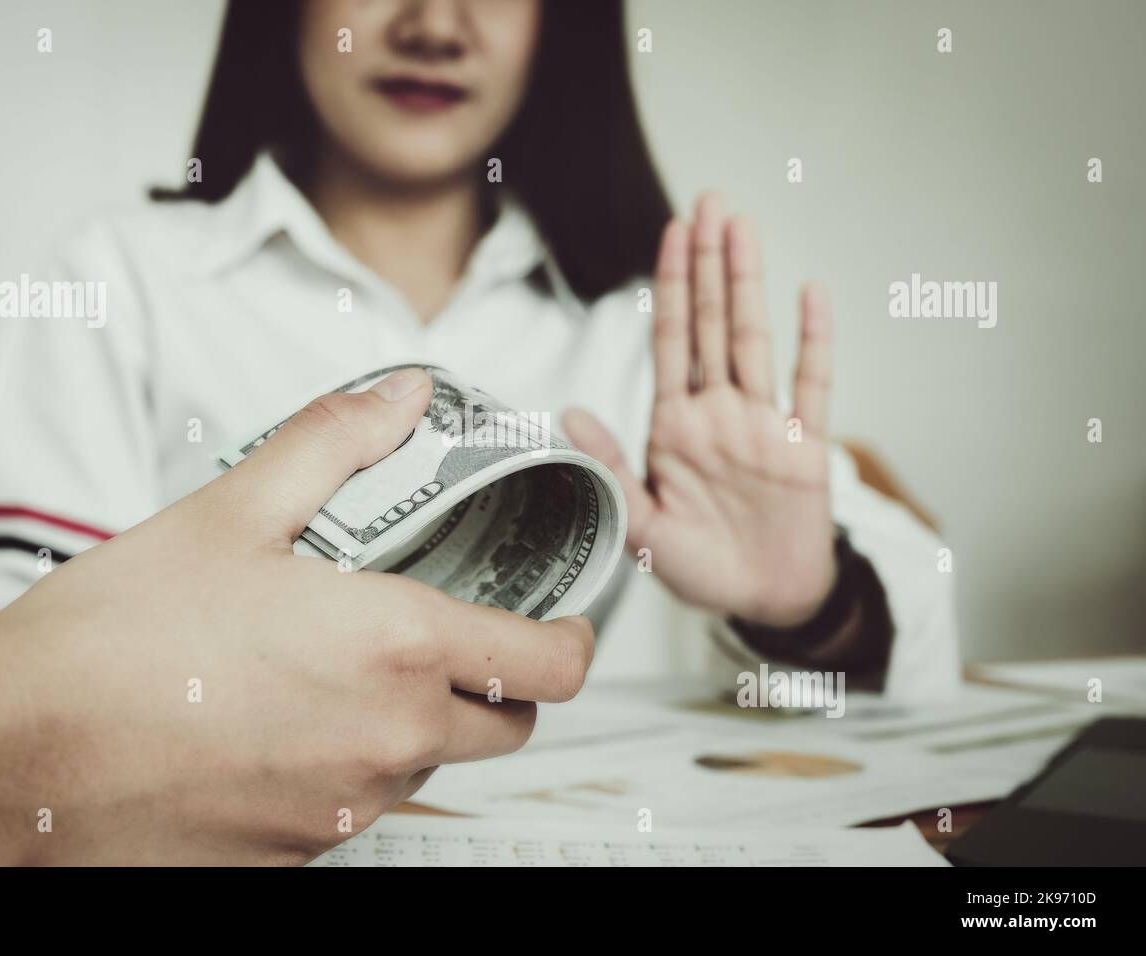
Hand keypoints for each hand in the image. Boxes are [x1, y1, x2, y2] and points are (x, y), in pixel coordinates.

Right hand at [0, 368, 593, 864]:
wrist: (15, 757)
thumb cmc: (115, 639)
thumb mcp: (233, 509)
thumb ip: (335, 443)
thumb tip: (402, 399)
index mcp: (397, 650)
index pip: (552, 668)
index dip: (574, 642)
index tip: (559, 623)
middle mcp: (389, 741)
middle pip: (506, 725)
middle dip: (500, 683)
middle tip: (451, 637)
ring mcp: (345, 808)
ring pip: (431, 767)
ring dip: (418, 722)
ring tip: (344, 668)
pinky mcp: (297, 855)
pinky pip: (358, 808)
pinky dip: (349, 766)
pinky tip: (283, 722)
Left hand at [564, 193, 835, 627]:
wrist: (762, 602)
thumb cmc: (699, 568)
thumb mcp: (640, 526)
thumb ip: (609, 468)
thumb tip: (567, 413)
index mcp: (675, 426)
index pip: (670, 340)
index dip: (671, 286)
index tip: (671, 233)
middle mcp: (718, 413)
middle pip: (711, 323)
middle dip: (708, 262)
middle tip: (709, 201)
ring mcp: (762, 425)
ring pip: (754, 339)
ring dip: (748, 283)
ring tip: (744, 228)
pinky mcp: (804, 447)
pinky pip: (812, 385)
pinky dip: (814, 340)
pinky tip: (811, 294)